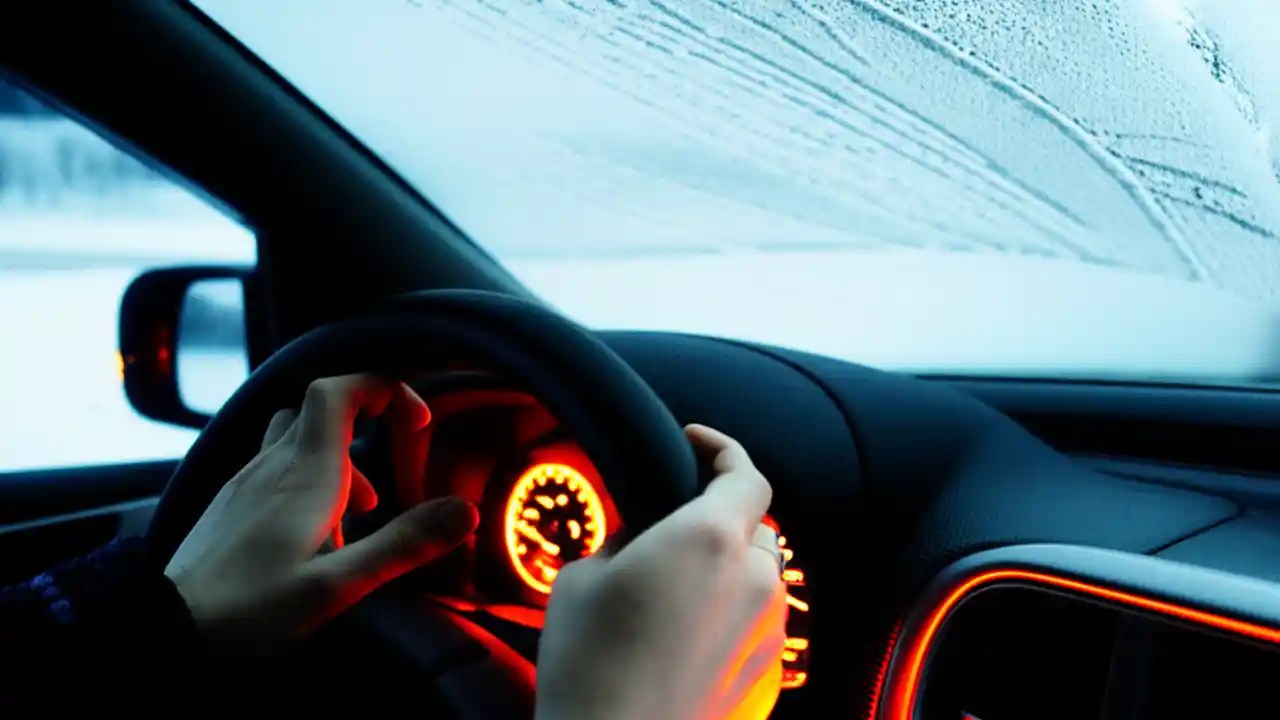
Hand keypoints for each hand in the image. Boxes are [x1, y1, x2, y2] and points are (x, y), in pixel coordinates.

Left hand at [164, 374, 478, 647]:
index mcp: (304, 473)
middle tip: (398, 457)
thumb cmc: (249, 610)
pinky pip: (275, 466)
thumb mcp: (337, 585)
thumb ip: (403, 544)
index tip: (417, 421)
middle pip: (321, 407)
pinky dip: (307, 477)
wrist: (165, 631)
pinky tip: (315, 532)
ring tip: (362, 506)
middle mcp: (273, 465)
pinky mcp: (229, 504)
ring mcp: (245, 482)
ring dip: (337, 453)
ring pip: (296, 436)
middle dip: (368, 419)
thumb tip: (465, 511)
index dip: (383, 388)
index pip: (338, 390)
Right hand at [535, 424, 786, 719]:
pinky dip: (732, 621)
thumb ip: (627, 540)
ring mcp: (769, 635)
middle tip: (674, 531)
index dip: (724, 448)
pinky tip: (686, 640)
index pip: (746, 474)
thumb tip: (644, 541)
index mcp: (711, 540)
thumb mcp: (583, 576)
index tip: (698, 441)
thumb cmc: (589, 663)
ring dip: (729, 572)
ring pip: (762, 580)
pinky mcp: (769, 680)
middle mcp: (755, 582)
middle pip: (758, 528)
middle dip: (724, 518)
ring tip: (676, 593)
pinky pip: (758, 630)